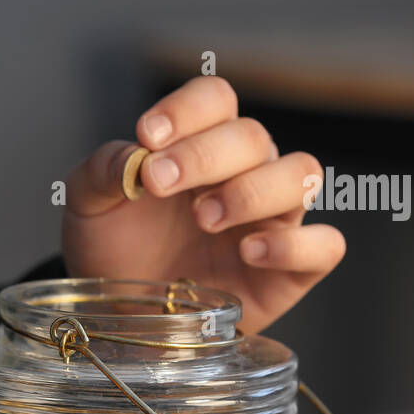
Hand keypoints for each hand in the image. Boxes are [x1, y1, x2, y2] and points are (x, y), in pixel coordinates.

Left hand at [62, 76, 344, 333]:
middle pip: (253, 137)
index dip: (187, 109)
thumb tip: (134, 156)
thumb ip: (104, 170)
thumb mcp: (88, 205)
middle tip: (159, 184)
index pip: (215, 100)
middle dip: (204, 155)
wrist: (117, 314)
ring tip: (205, 217)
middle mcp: (244, 172)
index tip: (148, 137)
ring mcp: (271, 219)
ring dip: (253, 190)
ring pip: (302, 175)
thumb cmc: (113, 248)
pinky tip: (249, 251)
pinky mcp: (289, 271)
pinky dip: (294, 244)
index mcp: (198, 144)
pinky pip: (325, 246)